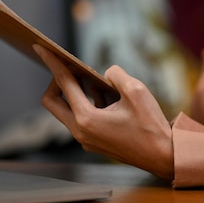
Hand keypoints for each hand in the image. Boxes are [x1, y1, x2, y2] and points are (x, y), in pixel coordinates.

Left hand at [33, 44, 173, 179]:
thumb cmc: (151, 125)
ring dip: (76, 93)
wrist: (163, 155)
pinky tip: (105, 95)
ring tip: (94, 79)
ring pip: (68, 111)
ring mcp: (86, 140)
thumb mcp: (136, 90)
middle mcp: (81, 132)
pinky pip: (82, 119)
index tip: (40, 48)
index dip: (52, 62)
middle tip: (70, 68)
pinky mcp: (94, 143)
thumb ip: (115, 75)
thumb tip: (105, 74)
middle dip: (57, 81)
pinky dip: (88, 104)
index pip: (63, 83)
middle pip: (53, 102)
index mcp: (87, 119)